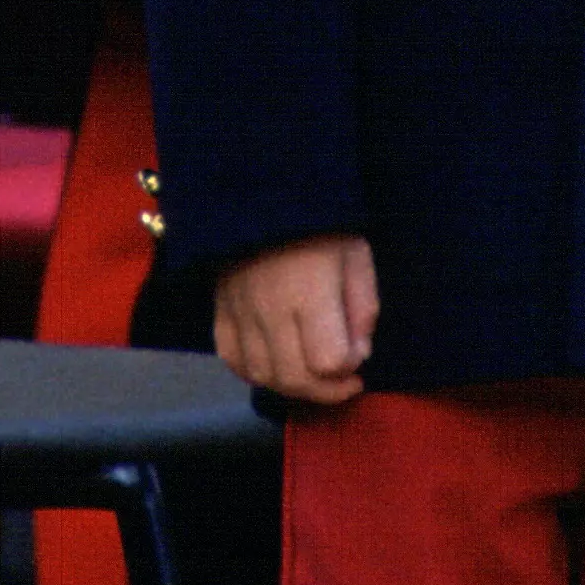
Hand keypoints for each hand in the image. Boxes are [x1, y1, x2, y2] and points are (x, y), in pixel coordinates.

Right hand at [214, 233, 377, 407]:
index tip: (357, 353)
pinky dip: (256, 373)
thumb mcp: (357, 256)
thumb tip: (358, 356)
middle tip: (343, 380)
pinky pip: (233, 360)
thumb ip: (363, 309)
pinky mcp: (221, 311)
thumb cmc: (320, 226)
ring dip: (293, 387)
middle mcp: (270, 310)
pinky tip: (276, 366)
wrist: (265, 194)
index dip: (348, 367)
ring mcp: (240, 312)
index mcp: (309, 292)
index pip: (328, 361)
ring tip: (312, 374)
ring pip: (263, 376)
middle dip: (326, 390)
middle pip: (294, 379)